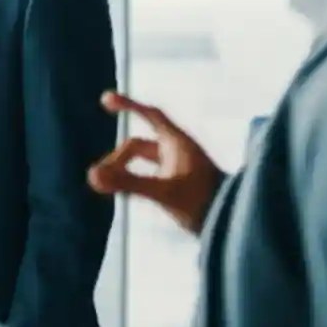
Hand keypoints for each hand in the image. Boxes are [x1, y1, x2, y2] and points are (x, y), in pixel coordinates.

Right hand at [87, 91, 224, 234]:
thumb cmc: (204, 204)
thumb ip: (128, 183)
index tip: (105, 99)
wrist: (235, 226)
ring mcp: (179, 168)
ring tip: (107, 186)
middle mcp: (178, 152)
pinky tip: (125, 191)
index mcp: (179, 144)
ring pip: (143, 160)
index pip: (151, 115)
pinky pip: (148, 174)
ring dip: (124, 169)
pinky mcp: (179, 185)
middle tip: (99, 179)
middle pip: (138, 145)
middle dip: (117, 158)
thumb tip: (91, 175)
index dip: (129, 105)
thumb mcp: (163, 192)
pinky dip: (134, 178)